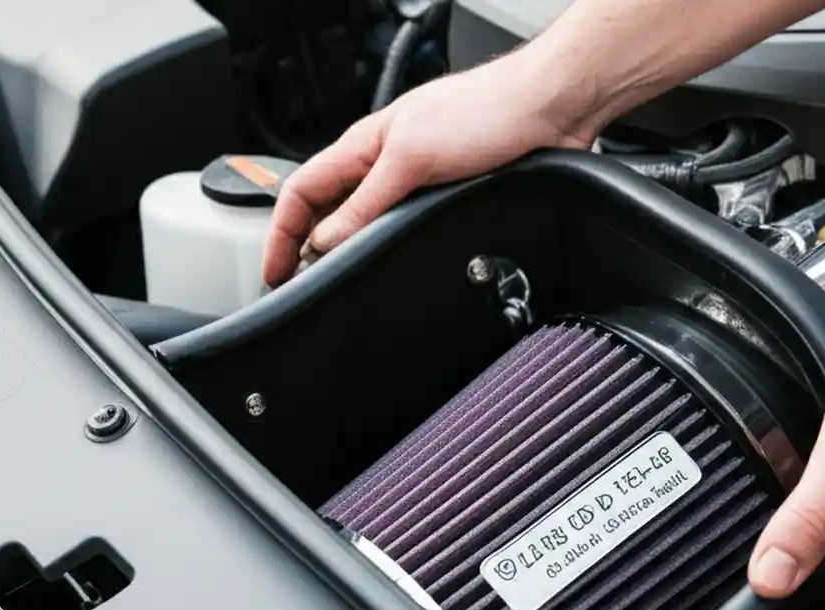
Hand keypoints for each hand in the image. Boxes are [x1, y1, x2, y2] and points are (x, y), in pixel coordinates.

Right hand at [261, 52, 597, 286]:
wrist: (551, 107)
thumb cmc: (487, 109)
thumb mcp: (412, 159)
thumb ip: (367, 203)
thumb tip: (326, 242)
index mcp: (365, 146)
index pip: (301, 192)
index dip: (280, 234)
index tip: (273, 273)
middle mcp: (386, 162)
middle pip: (329, 211)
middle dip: (307, 248)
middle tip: (300, 288)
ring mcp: (418, 178)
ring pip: (368, 222)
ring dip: (349, 251)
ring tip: (339, 284)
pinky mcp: (451, 193)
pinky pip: (407, 227)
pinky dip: (390, 248)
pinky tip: (393, 264)